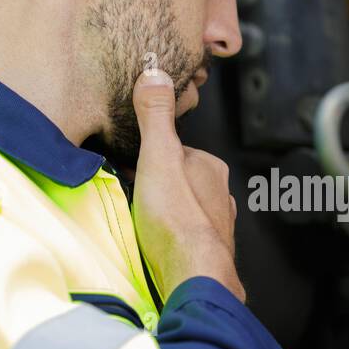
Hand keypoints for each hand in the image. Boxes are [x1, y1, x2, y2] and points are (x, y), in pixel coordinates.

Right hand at [130, 70, 244, 301]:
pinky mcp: (209, 251)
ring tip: (143, 222)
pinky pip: (186, 236)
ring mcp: (217, 224)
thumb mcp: (158, 155)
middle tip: (133, 197)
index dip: (148, 158)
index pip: (174, 151)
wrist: (193, 275)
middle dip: (157, 186)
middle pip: (180, 180)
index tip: (128, 168)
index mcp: (209, 166)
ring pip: (184, 208)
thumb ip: (155, 116)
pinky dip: (172, 237)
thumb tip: (154, 73)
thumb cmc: (176, 218)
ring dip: (164, 212)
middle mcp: (219, 194)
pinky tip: (158, 244)